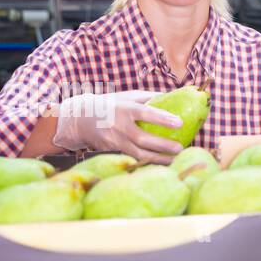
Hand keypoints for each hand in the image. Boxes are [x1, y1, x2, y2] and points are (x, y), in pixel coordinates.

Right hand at [53, 89, 184, 163]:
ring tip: (174, 159)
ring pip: (138, 153)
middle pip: (142, 138)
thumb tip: (175, 96)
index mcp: (124, 108)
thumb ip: (148, 98)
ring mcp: (113, 140)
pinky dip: (147, 161)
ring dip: (157, 158)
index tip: (179, 123)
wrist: (80, 119)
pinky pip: (132, 157)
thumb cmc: (111, 105)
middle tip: (180, 147)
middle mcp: (118, 125)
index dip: (162, 118)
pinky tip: (161, 163)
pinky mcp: (111, 150)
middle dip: (162, 145)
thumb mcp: (127, 97)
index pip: (145, 113)